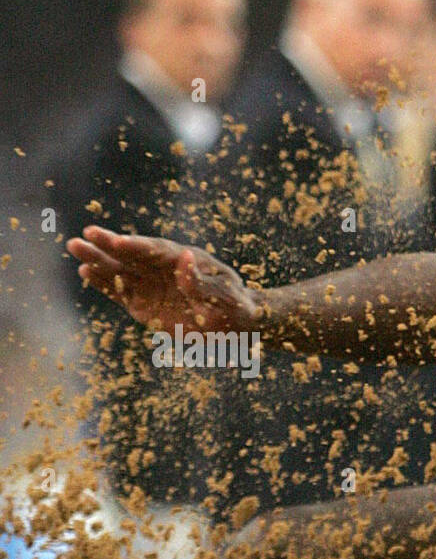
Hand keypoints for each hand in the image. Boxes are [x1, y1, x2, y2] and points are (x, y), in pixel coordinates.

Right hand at [66, 227, 262, 332]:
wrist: (236, 323)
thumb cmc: (236, 307)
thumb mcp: (225, 297)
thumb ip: (202, 281)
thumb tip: (183, 257)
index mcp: (185, 260)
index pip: (157, 251)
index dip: (137, 246)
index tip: (118, 241)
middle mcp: (164, 268)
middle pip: (134, 255)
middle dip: (110, 246)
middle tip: (86, 235)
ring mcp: (152, 285)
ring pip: (122, 270)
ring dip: (99, 261)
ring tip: (75, 248)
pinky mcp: (144, 303)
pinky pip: (121, 292)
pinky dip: (105, 285)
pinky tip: (86, 274)